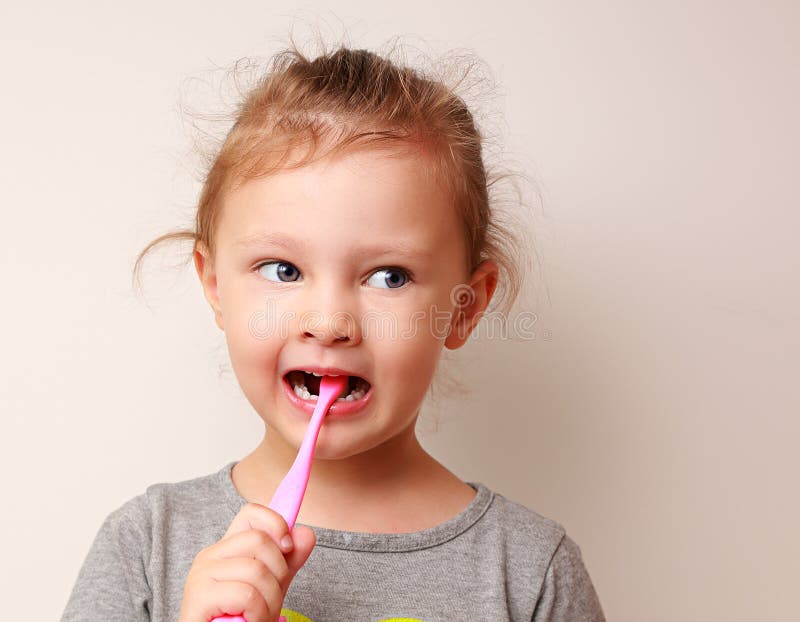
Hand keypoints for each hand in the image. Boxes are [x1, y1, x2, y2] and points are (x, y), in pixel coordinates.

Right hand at [177, 502, 315, 621]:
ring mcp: (201, 575)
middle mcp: (210, 556)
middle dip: (279, 572)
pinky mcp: (199, 596)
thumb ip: (288, 561)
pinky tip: (250, 621)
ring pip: (257, 570)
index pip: (251, 513)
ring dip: (270, 601)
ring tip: (261, 615)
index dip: (275, 522)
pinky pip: (247, 595)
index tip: (288, 547)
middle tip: (272, 598)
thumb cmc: (243, 617)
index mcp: (226, 549)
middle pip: (260, 540)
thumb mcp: (271, 585)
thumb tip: (306, 532)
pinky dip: (258, 613)